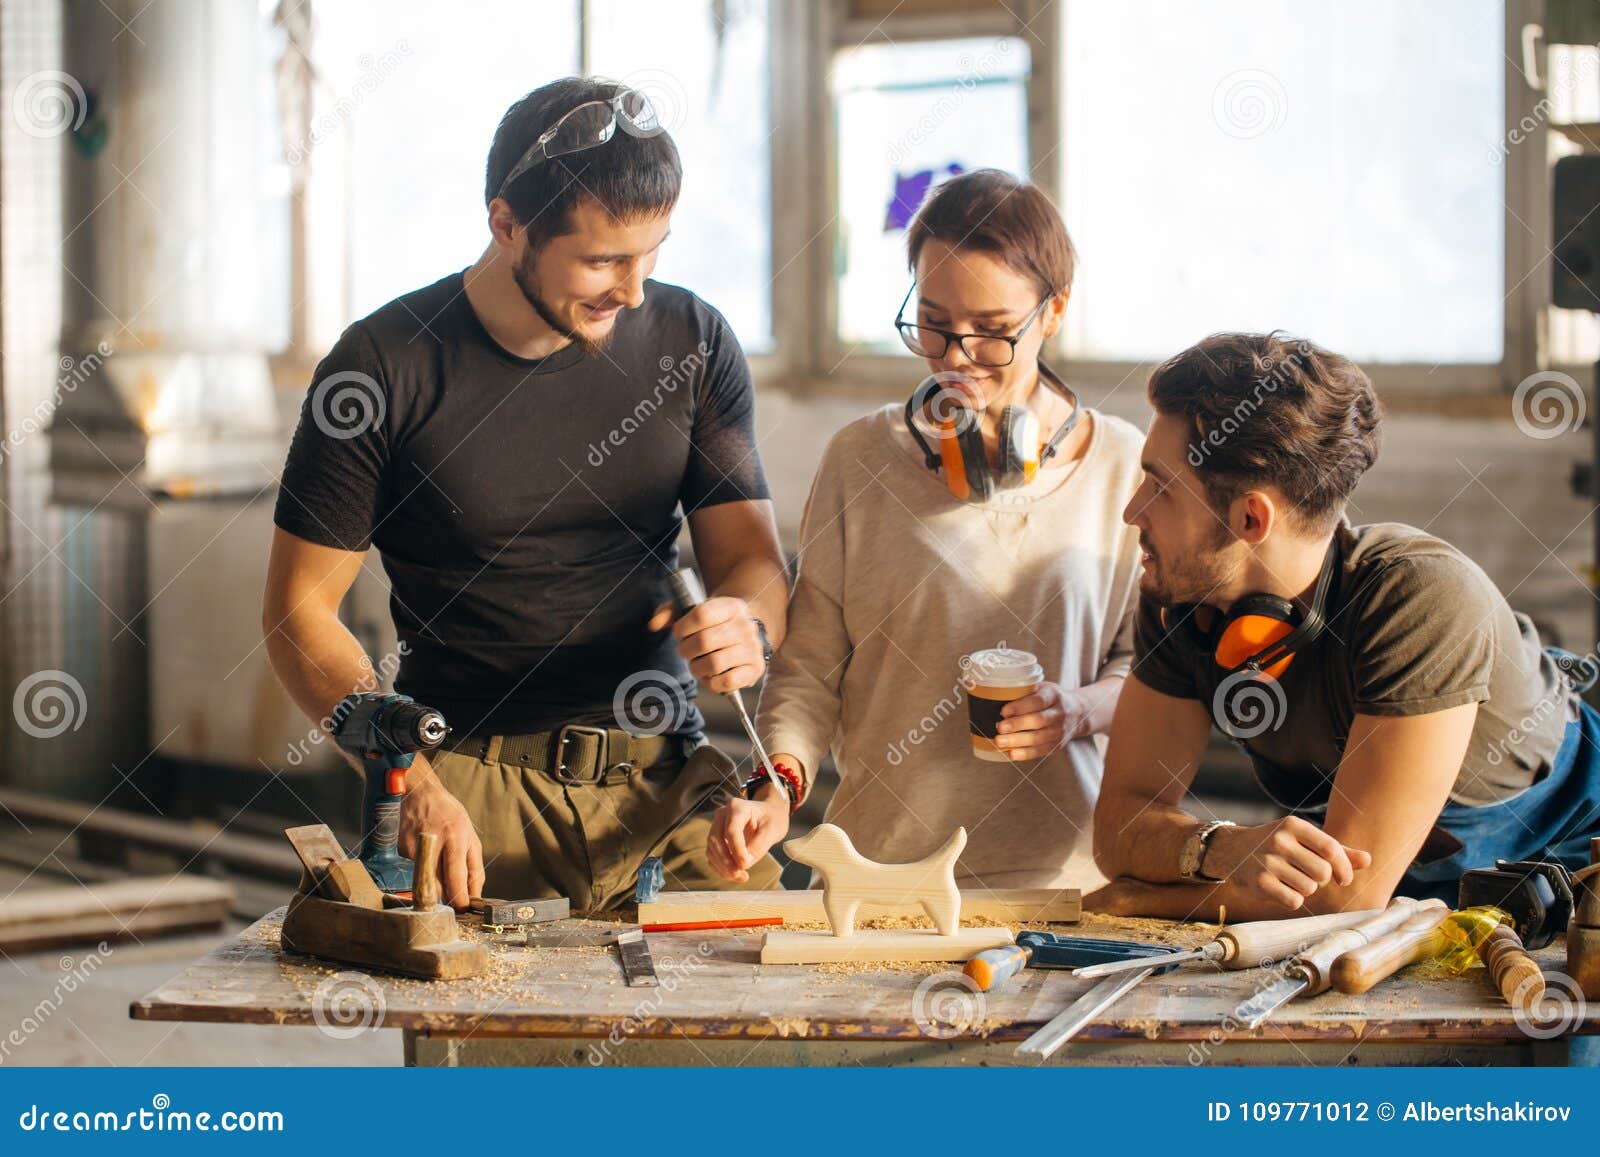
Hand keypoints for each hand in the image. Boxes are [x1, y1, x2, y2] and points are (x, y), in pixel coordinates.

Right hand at [399, 754, 484, 910]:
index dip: (459, 899)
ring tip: (441, 877)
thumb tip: (475, 894)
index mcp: (456, 837)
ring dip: (435, 887)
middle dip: (446, 899)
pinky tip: (426, 852)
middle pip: (438, 884)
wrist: (420, 792)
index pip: (457, 877)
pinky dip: (423, 868)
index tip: (463, 910)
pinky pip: (416, 869)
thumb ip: (474, 866)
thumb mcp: (470, 835)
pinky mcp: (402, 849)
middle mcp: (434, 842)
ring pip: (425, 881)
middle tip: (453, 907)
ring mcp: (415, 846)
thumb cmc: (449, 815)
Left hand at [651, 595, 765, 693]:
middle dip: (686, 650)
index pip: (701, 615)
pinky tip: (710, 675)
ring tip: (697, 664)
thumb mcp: (695, 610)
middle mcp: (745, 626)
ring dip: (696, 667)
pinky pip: (726, 682)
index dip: (682, 627)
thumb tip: (654, 625)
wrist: (746, 634)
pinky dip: (711, 682)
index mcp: (731, 606)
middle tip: (685, 651)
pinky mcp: (755, 669)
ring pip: (714, 663)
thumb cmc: (715, 623)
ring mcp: (752, 649)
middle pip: (704, 641)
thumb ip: (671, 613)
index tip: (678, 633)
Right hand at [705, 781, 789, 881]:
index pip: (731, 830)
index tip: (746, 865)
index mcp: (737, 807)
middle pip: (716, 839)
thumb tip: (743, 864)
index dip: (737, 850)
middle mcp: (722, 814)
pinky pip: (713, 856)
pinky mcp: (716, 839)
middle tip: (740, 874)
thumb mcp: (773, 830)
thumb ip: (758, 846)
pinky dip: (721, 868)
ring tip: (741, 876)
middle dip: (726, 860)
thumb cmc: (771, 819)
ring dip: (723, 867)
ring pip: (711, 849)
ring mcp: (716, 826)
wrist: (768, 815)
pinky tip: (736, 875)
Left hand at [995, 682, 1086, 760]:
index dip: (1021, 706)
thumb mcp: (1042, 687)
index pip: (1038, 701)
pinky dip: (1025, 753)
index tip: (1003, 711)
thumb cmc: (1051, 698)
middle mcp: (1060, 713)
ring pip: (1039, 738)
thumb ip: (1025, 691)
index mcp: (1054, 695)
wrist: (1079, 712)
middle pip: (1039, 721)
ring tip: (999, 742)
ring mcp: (1060, 731)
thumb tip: (994, 695)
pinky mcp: (1057, 745)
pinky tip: (1011, 753)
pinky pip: (1041, 751)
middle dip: (1017, 725)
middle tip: (999, 728)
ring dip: (1018, 741)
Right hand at [1202, 817, 1371, 910]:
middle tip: (1307, 876)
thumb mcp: (1303, 840)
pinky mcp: (1260, 882)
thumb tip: (1368, 859)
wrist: (1232, 850)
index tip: (1345, 880)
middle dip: (1321, 880)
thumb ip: (1336, 850)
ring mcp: (1268, 861)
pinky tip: (1280, 889)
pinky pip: (1294, 900)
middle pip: (1323, 873)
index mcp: (1294, 825)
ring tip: (1290, 880)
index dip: (1345, 868)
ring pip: (1309, 889)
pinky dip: (1292, 900)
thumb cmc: (1278, 845)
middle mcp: (1279, 840)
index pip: (1331, 848)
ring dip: (1305, 890)